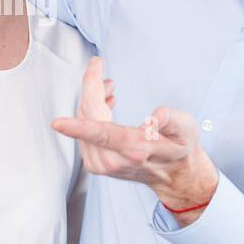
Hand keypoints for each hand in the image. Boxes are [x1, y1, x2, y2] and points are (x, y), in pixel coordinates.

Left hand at [51, 57, 218, 218]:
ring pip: (83, 121)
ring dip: (92, 99)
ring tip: (110, 87)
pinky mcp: (95, 163)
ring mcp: (102, 164)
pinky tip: (106, 103)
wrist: (174, 175)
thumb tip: (156, 117)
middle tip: (100, 68)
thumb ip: (172, 120)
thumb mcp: (186, 130)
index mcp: (133, 149)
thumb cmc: (179, 148)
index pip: (101, 134)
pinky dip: (91, 113)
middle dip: (92, 87)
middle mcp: (113, 160)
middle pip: (88, 116)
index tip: (57, 123)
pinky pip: (84, 131)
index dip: (77, 127)